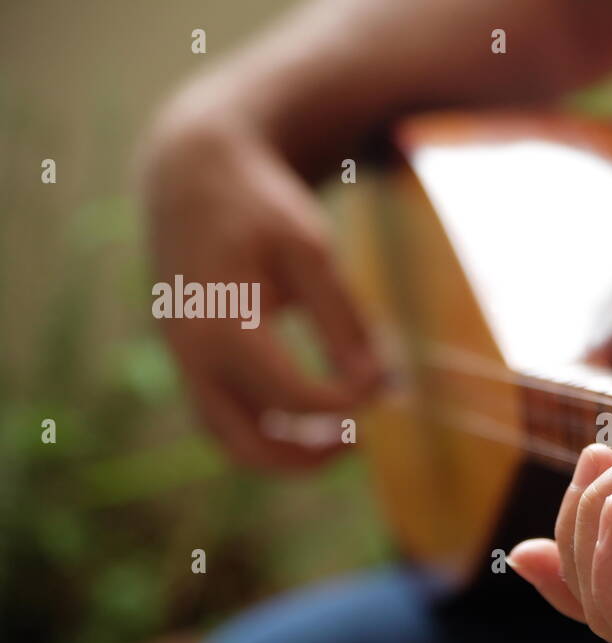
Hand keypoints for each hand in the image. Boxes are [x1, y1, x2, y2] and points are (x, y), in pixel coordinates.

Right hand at [139, 106, 381, 469]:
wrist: (192, 171)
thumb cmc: (259, 206)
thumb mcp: (311, 251)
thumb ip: (345, 320)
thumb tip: (381, 386)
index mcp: (224, 327)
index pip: (294, 396)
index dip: (346, 401)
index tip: (383, 380)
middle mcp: (192, 354)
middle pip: (246, 444)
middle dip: (305, 457)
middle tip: (358, 443)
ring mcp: (183, 358)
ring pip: (228, 438)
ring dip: (282, 452)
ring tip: (338, 439)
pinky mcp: (187, 355)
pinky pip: (222, 415)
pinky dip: (264, 427)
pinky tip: (309, 411)